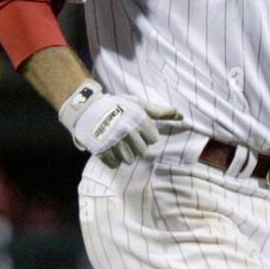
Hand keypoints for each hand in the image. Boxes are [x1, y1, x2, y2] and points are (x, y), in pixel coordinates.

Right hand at [58, 80, 181, 168]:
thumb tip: (182, 116)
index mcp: (139, 121)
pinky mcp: (102, 151)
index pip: (153, 139)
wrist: (87, 108)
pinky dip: (112, 159)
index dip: (146, 134)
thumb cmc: (117, 106)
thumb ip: (161, 112)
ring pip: (129, 160)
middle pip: (142, 151)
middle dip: (136, 145)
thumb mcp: (139, 104)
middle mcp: (128, 132)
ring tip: (118, 142)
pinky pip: (114, 164)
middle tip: (127, 137)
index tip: (137, 128)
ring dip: (125, 154)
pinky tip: (109, 148)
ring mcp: (114, 142)